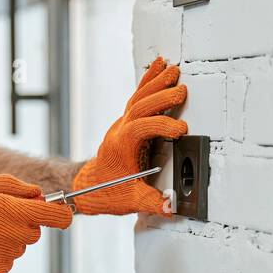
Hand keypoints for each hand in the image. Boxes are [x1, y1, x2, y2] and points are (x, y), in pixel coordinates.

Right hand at [0, 175, 72, 272]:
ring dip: (5, 240)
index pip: (56, 215)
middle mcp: (12, 235)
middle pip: (35, 232)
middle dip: (21, 224)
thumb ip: (12, 186)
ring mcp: (4, 256)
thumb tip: (38, 192)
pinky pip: (5, 262)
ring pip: (19, 247)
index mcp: (10, 210)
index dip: (61, 214)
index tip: (58, 213)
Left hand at [71, 57, 187, 215]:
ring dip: (156, 82)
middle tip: (181, 90)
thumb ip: (153, 203)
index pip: (140, 129)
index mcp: (120, 147)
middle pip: (139, 107)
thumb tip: (171, 206)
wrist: (90, 186)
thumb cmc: (109, 192)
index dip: (160, 126)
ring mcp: (122, 124)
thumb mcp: (132, 201)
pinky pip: (138, 96)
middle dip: (160, 97)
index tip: (182, 130)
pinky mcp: (128, 121)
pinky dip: (149, 80)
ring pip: (138, 98)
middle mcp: (119, 131)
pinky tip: (160, 66)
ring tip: (174, 69)